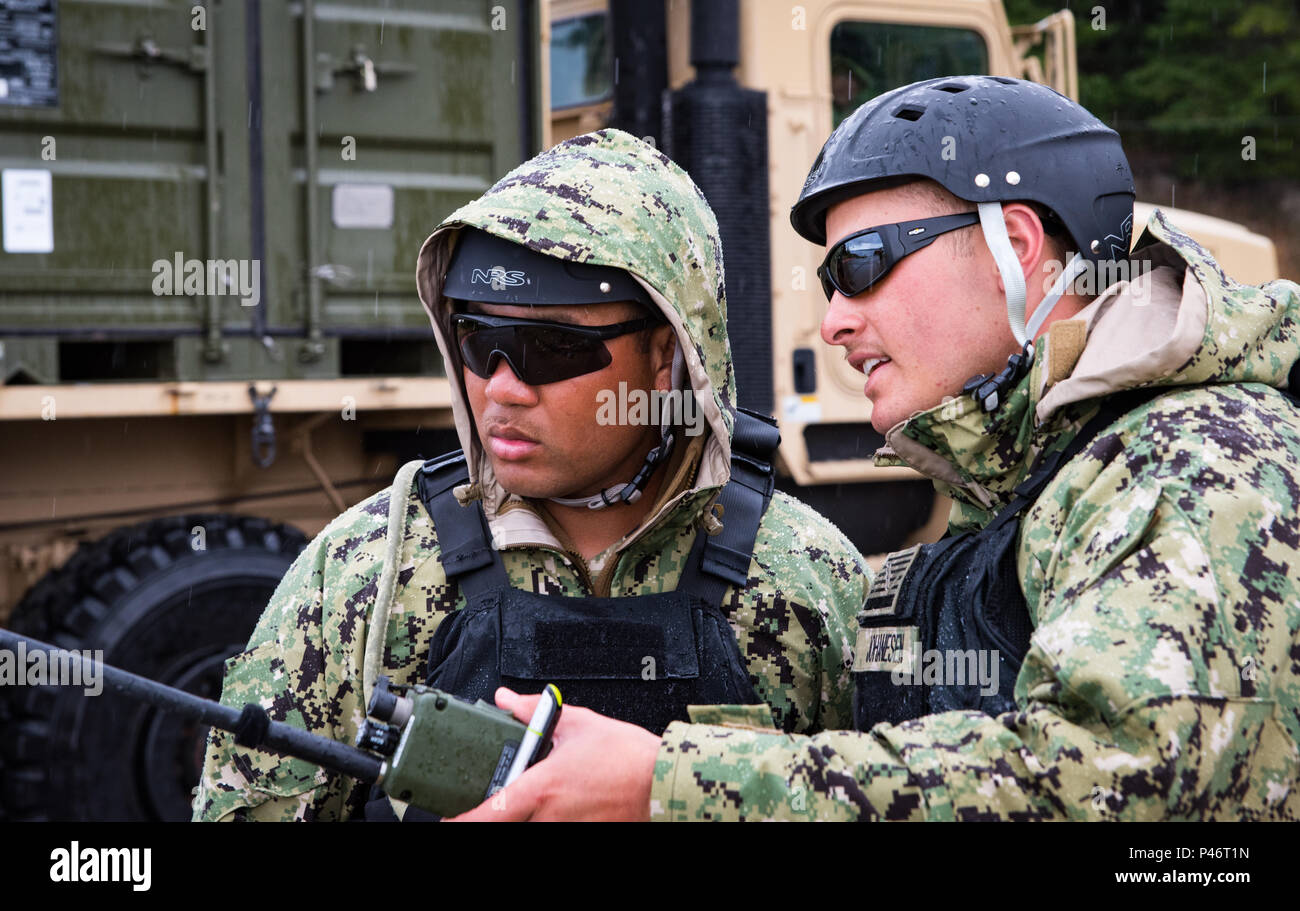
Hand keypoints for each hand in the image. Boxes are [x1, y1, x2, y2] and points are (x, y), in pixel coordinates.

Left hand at [446, 687, 660, 821]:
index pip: (487, 814)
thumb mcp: (578, 723)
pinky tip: (566, 802)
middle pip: (506, 823)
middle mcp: (549, 817)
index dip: (462, 820)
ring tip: (544, 793)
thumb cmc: (627, 756)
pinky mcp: (582, 835)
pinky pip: (555, 828)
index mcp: (541, 787)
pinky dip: (551, 817)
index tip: (449, 817)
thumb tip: (507, 700)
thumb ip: (534, 713)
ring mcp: (566, 831)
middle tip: (500, 796)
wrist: (665, 782)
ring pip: (531, 825)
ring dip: (528, 813)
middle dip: (499, 811)